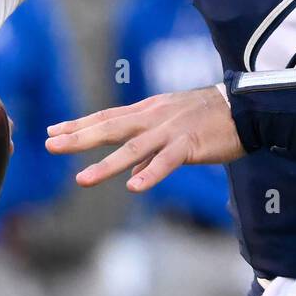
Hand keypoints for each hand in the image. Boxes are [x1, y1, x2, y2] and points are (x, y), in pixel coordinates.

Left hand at [45, 86, 242, 190]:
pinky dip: (150, 174)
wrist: (245, 108)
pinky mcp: (189, 145)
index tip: (53, 130)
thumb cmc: (210, 117)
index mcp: (149, 111)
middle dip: (78, 138)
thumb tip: (132, 173)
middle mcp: (154, 118)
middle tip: (50, 145)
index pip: (107, 116)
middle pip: (110, 128)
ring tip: (82, 179)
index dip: (79, 124)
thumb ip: (151, 147)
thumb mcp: (174, 124)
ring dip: (106, 165)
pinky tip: (134, 187)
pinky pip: (166, 162)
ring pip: (132, 149)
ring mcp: (170, 132)